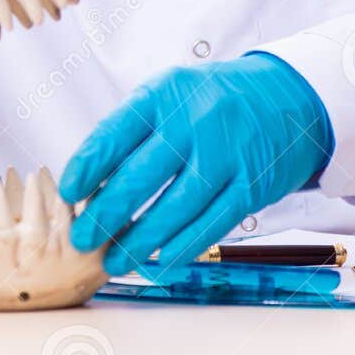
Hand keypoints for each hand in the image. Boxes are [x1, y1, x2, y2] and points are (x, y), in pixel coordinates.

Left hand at [58, 53, 332, 278]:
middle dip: (107, 213)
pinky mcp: (251, 184)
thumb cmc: (213, 100)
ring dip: (141, 240)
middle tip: (82, 239)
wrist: (287, 96)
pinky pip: (212, 222)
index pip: (117, 132)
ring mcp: (227, 154)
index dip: (88, 165)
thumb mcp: (172, 95)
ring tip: (115, 260)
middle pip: (142, 176)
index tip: (67, 193)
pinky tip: (160, 261)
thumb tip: (90, 183)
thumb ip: (135, 131)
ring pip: (176, 206)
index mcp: (166, 93)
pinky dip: (183, 246)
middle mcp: (196, 120)